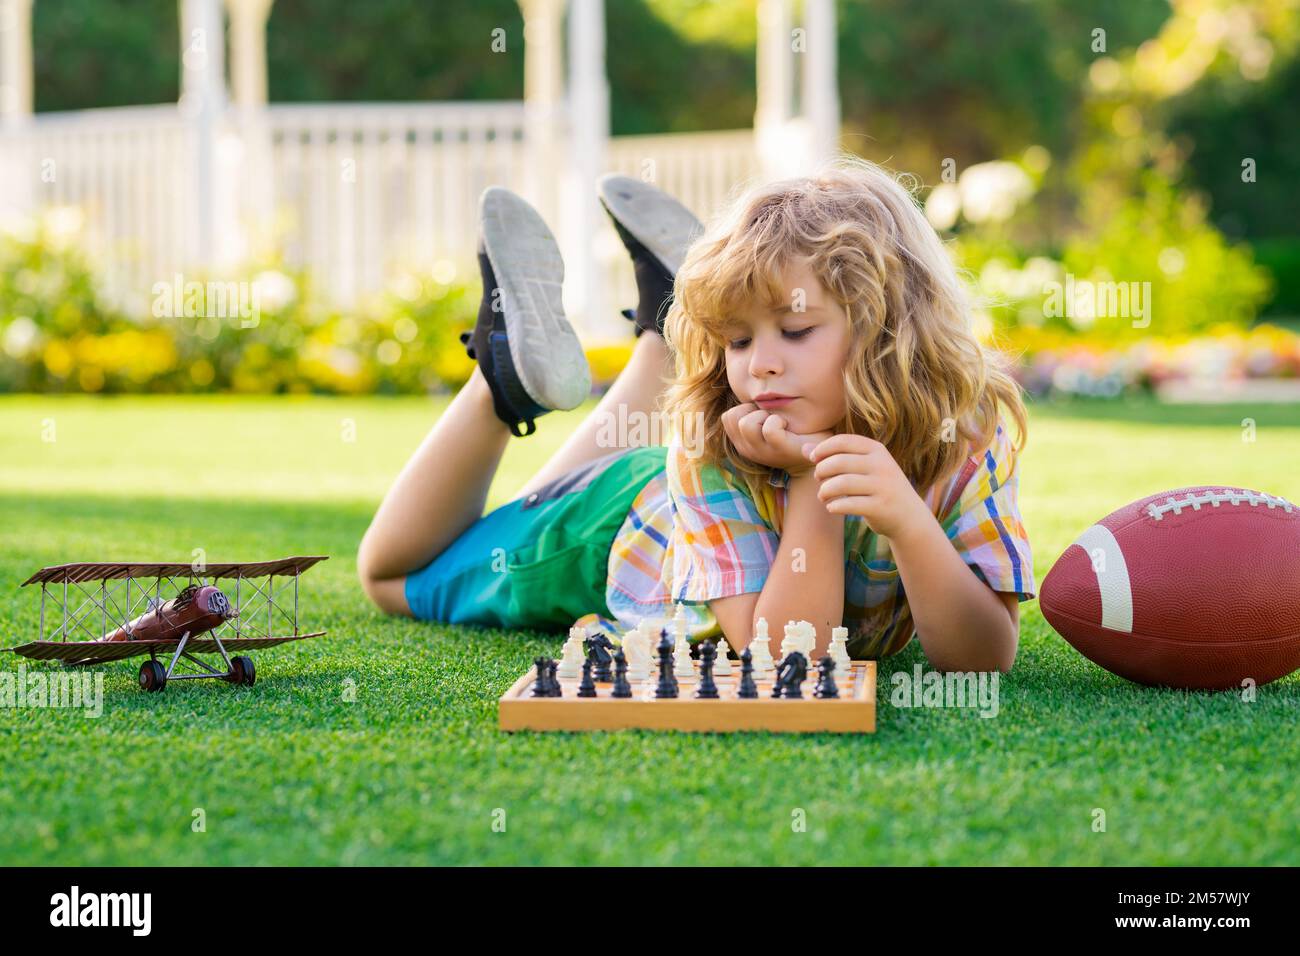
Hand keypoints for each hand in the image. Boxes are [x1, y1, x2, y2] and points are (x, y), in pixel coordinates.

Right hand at [721, 403, 833, 477]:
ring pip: (746, 424)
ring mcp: (762, 453)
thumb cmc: (790, 429)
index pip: (727, 417)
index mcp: (742, 442)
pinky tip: (787, 426)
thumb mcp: (763, 422)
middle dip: (752, 410)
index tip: (762, 414)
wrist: (817, 450)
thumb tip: (750, 378)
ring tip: (777, 421)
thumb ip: (751, 411)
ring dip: (763, 415)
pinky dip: (778, 421)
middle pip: (733, 417)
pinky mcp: (779, 450)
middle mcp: (748, 449)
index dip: (745, 409)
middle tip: (770, 417)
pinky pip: (769, 429)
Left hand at [804, 434, 931, 537]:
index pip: (842, 441)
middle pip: (838, 462)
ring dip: (825, 490)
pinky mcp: (880, 507)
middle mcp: (882, 465)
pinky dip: (834, 506)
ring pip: (841, 483)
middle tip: (818, 480)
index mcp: (877, 450)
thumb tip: (804, 449)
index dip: (823, 449)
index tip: (814, 459)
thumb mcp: (863, 468)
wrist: (908, 517)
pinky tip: (832, 507)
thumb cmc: (878, 488)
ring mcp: (883, 486)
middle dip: (821, 471)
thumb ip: (835, 457)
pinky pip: (848, 504)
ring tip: (822, 495)